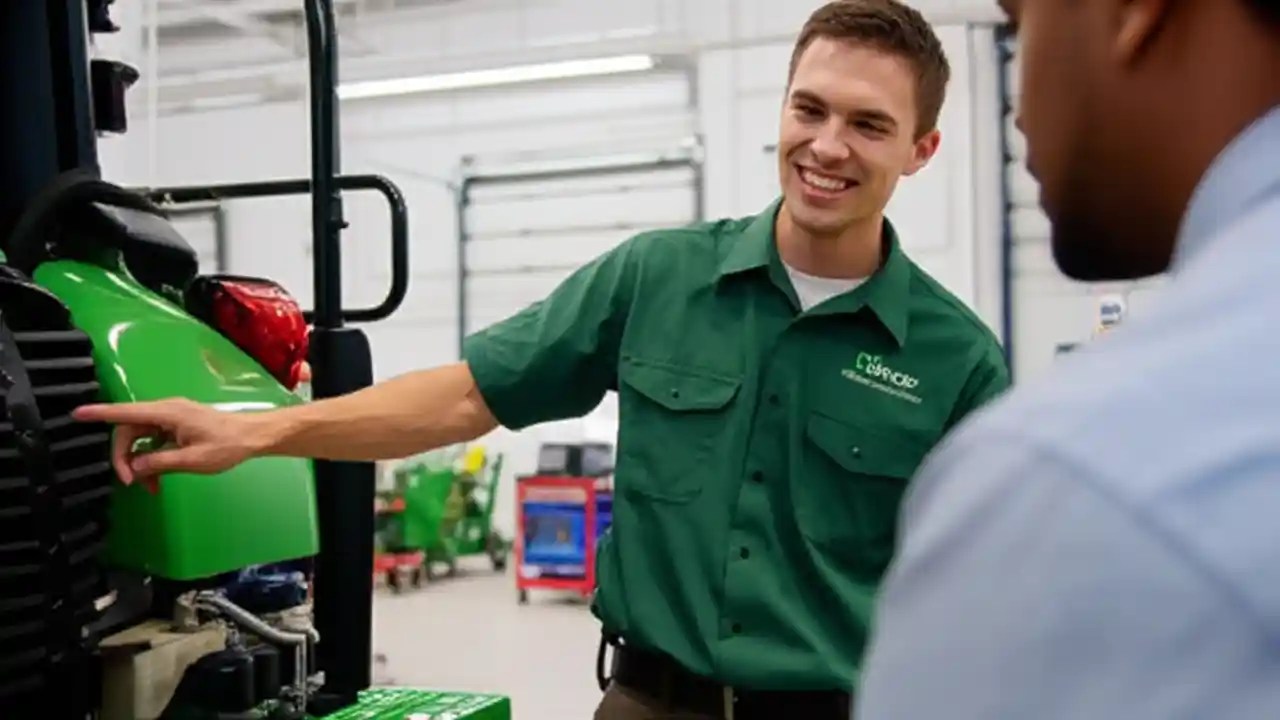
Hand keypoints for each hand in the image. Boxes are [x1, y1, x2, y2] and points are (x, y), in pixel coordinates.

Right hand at [72, 398, 261, 488]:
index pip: (126, 412)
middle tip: (132, 483)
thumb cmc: (227, 445)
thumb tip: (134, 466)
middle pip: (129, 430)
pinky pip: (154, 441)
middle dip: (125, 457)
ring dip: (140, 463)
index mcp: (167, 413)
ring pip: (141, 439)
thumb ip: (160, 462)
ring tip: (150, 487)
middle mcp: (166, 411)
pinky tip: (158, 480)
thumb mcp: (192, 459)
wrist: (254, 436)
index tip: (77, 414)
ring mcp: (172, 418)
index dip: (100, 414)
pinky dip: (152, 459)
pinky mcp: (178, 426)